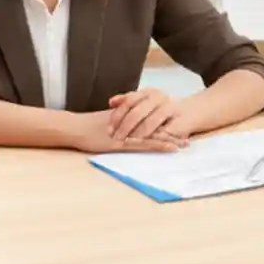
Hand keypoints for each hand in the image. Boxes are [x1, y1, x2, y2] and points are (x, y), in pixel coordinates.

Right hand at [68, 110, 183, 153]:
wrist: (75, 128)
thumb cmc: (88, 126)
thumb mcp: (109, 121)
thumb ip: (121, 121)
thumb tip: (129, 123)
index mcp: (129, 116)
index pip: (151, 117)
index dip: (166, 121)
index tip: (180, 124)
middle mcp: (131, 122)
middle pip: (156, 125)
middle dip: (173, 130)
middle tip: (189, 135)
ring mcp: (128, 132)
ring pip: (154, 134)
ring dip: (171, 138)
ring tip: (185, 143)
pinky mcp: (123, 142)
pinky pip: (144, 144)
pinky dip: (159, 145)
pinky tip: (171, 148)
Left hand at [108, 89, 188, 141]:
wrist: (192, 112)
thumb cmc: (164, 109)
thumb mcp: (146, 103)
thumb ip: (129, 101)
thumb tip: (111, 102)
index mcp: (149, 92)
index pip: (129, 101)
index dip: (118, 114)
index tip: (109, 126)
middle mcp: (159, 97)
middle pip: (137, 112)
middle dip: (124, 126)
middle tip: (115, 137)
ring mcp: (168, 108)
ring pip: (148, 122)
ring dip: (135, 134)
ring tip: (125, 142)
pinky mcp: (177, 122)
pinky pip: (161, 132)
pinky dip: (151, 139)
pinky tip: (142, 144)